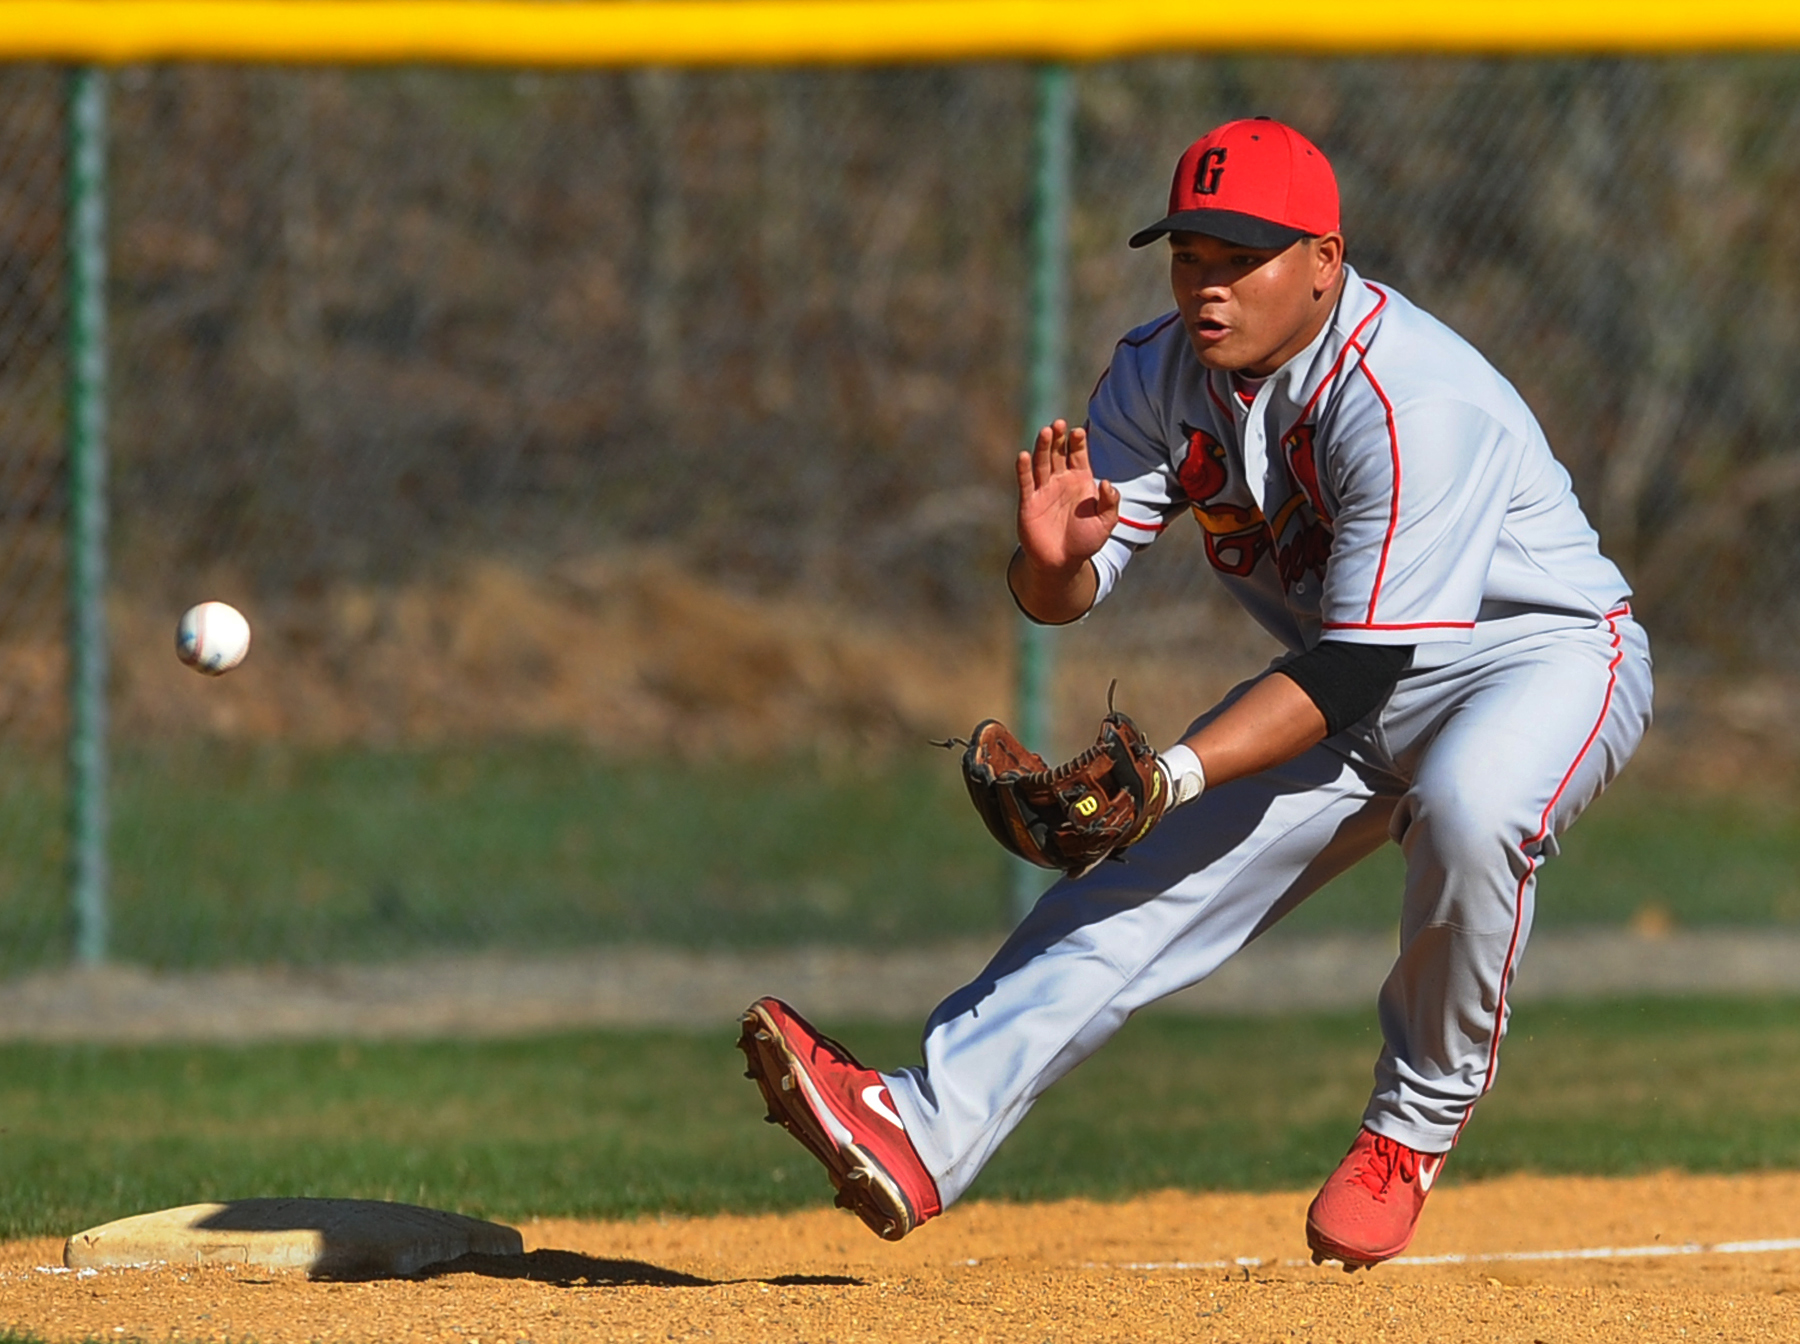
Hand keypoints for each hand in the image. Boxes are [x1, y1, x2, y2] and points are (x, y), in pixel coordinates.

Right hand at [1015, 420, 1120, 576]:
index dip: (1078, 442)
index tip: (1078, 432)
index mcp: (1080, 481)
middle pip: (1058, 453)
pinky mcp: (1029, 502)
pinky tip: (1023, 455)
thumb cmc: (1085, 541)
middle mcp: (1060, 481)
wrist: (1062, 563)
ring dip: (1043, 447)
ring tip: (1045, 432)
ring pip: (1042, 463)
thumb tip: (1108, 482)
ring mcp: (1043, 490)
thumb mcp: (1106, 523)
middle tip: (1058, 423)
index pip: (1078, 454)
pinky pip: (1026, 482)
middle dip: (1058, 438)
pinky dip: (1024, 469)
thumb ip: (1111, 503)